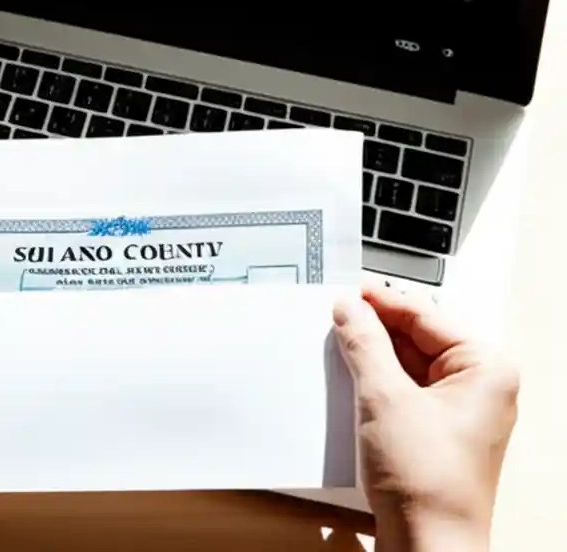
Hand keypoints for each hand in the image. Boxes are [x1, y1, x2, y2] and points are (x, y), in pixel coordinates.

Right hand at [333, 284, 519, 551]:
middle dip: (374, 331)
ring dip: (372, 358)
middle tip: (334, 320)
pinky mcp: (437, 431)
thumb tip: (350, 310)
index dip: (381, 302)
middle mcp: (480, 386)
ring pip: (408, 365)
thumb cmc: (429, 483)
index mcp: (486, 368)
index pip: (426, 315)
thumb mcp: (384, 397)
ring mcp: (460, 411)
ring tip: (338, 352)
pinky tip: (350, 382)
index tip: (345, 293)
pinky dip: (377, 385)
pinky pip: (405, 392)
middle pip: (418, 338)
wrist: (427, 543)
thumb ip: (364, 344)